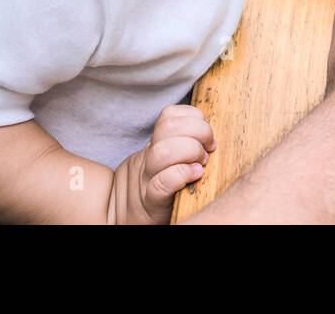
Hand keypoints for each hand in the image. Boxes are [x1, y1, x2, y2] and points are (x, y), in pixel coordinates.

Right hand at [111, 105, 214, 224]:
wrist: (123, 218)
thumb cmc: (154, 193)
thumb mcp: (162, 163)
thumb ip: (179, 147)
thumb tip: (210, 138)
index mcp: (153, 147)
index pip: (169, 115)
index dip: (192, 117)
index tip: (206, 135)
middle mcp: (147, 160)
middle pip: (168, 127)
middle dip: (198, 131)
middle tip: (209, 148)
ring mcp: (146, 181)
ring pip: (163, 151)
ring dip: (191, 151)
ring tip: (202, 162)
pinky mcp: (150, 204)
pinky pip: (161, 183)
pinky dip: (182, 174)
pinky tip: (195, 175)